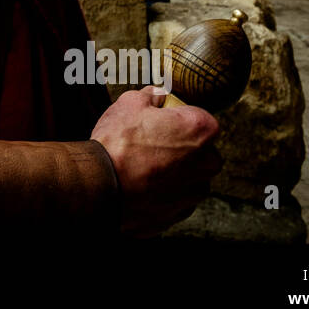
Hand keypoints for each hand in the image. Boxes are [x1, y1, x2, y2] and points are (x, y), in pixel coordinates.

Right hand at [91, 87, 221, 237]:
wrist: (100, 184)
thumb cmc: (118, 143)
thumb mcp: (130, 103)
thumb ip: (151, 96)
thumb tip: (156, 95)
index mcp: (200, 130)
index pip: (200, 118)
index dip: (178, 117)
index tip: (161, 120)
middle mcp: (207, 163)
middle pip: (201, 150)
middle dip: (182, 146)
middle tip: (150, 142)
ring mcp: (194, 191)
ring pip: (190, 176)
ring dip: (173, 171)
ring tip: (142, 166)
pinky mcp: (179, 213)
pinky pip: (176, 198)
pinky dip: (162, 192)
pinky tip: (140, 184)